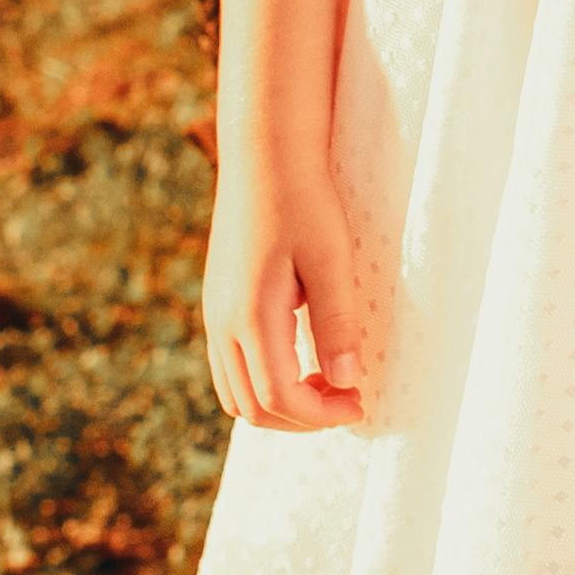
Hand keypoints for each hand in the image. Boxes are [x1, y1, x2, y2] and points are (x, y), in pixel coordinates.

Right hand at [204, 155, 369, 430]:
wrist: (264, 156)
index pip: (279, 398)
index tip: (360, 402)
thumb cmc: (304, 202)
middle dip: (303, 418)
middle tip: (349, 398)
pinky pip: (230, 369)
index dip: (322, 415)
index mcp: (250, 318)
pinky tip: (302, 361)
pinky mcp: (217, 306)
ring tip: (328, 382)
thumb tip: (347, 379)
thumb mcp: (332, 260)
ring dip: (281, 404)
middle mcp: (222, 325)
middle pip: (253, 409)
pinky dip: (263, 383)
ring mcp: (214, 317)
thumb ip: (337, 323)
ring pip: (236, 394)